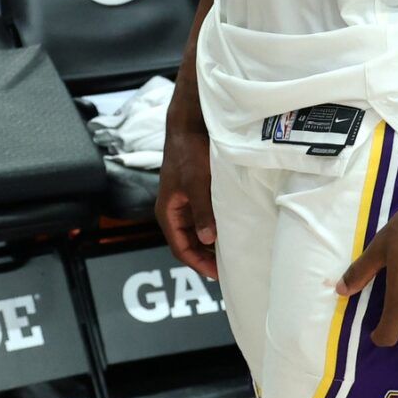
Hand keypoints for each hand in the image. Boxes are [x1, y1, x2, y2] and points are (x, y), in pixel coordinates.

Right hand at [156, 102, 215, 277]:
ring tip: (230, 252)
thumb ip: (202, 211)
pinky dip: (214, 227)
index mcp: (168, 211)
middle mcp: (174, 210)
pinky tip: (228, 230)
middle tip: (227, 267)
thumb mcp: (196, 183)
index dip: (198, 263)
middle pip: (188, 243)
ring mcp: (184, 202)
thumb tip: (209, 239)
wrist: (189, 124)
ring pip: (196, 231)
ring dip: (209, 243)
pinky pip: (202, 218)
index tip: (217, 273)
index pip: (180, 248)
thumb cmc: (188, 151)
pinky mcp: (194, 193)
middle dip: (205, 257)